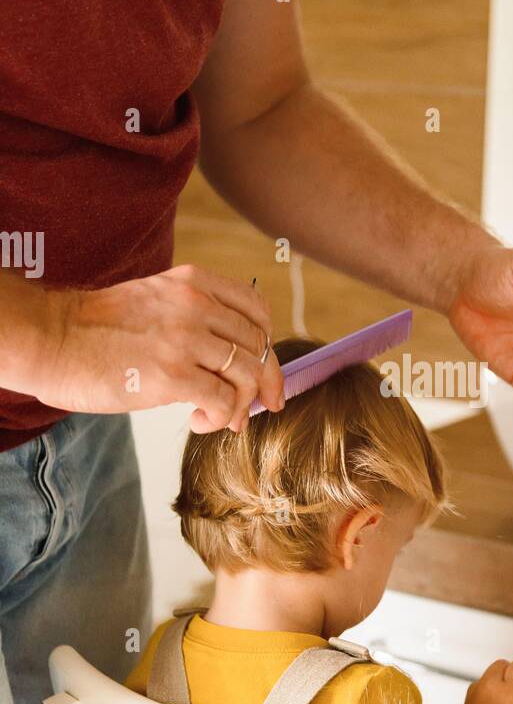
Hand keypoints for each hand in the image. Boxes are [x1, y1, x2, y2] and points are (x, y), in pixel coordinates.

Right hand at [32, 265, 285, 431]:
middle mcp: (196, 305)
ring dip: (241, 405)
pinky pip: (223, 402)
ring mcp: (186, 339)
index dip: (268, 345)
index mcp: (194, 283)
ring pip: (247, 376)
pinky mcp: (173, 376)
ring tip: (221, 418)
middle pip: (259, 346)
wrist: (53, 340)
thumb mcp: (156, 298)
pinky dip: (219, 418)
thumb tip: (237, 356)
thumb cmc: (98, 328)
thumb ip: (196, 314)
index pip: (258, 311)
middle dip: (264, 383)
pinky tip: (197, 420)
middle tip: (256, 408)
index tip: (266, 371)